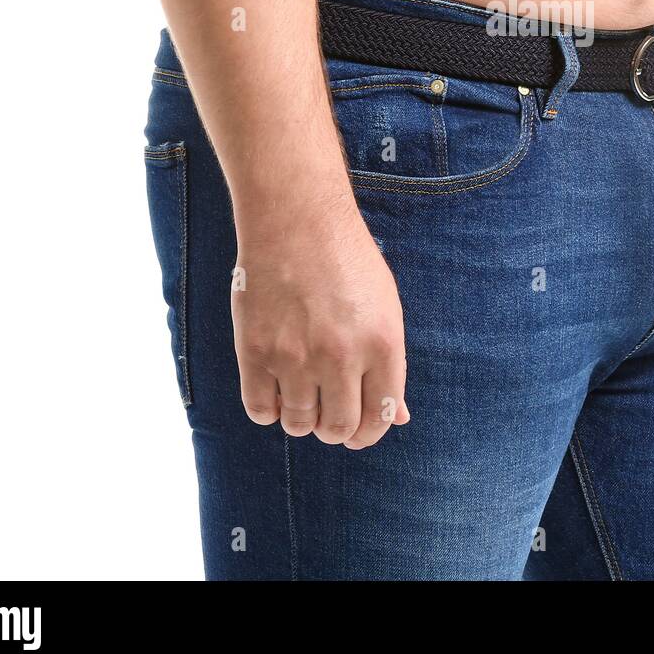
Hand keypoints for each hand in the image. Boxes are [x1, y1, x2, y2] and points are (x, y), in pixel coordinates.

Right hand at [232, 207, 409, 448]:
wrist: (297, 220)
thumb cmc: (347, 261)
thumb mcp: (385, 306)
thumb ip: (390, 365)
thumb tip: (399, 417)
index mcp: (382, 344)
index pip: (380, 417)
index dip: (368, 433)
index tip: (357, 432)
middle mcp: (341, 355)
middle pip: (337, 428)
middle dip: (334, 430)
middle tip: (328, 414)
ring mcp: (295, 355)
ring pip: (298, 425)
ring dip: (301, 419)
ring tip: (302, 394)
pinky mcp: (255, 351)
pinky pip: (260, 410)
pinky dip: (269, 409)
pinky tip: (275, 388)